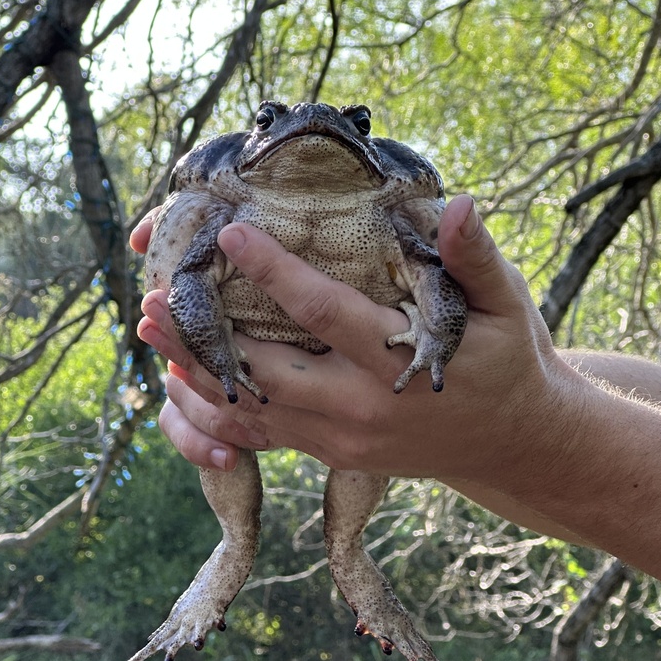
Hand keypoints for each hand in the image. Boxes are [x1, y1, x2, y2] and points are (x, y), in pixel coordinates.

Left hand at [130, 195, 574, 483]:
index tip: (230, 232)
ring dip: (194, 375)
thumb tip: (459, 206)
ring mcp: (339, 440)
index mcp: (397, 364)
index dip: (273, 272)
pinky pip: (260, 438)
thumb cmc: (505, 360)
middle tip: (149, 301)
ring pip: (250, 411)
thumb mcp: (504, 306)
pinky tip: (180, 386)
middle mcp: (359, 410)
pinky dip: (214, 413)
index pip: (323, 312)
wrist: (511, 443)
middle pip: (262, 373)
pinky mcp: (328, 455)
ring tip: (149, 337)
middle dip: (201, 337)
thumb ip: (475, 258)